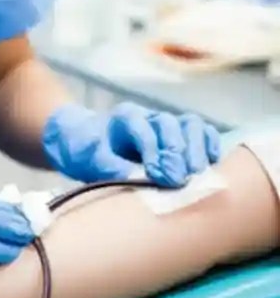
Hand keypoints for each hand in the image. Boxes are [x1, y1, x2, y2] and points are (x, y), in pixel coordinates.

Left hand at [42, 102, 221, 186]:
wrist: (87, 143)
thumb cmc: (88, 150)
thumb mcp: (89, 158)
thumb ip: (109, 167)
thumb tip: (134, 179)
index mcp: (124, 117)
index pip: (143, 130)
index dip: (152, 153)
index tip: (156, 176)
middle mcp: (149, 116)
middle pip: (171, 124)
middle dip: (176, 152)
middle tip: (178, 180)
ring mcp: (168, 123)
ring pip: (191, 125)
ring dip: (197, 149)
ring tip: (196, 175)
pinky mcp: (183, 135)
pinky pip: (203, 132)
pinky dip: (209, 145)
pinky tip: (210, 165)